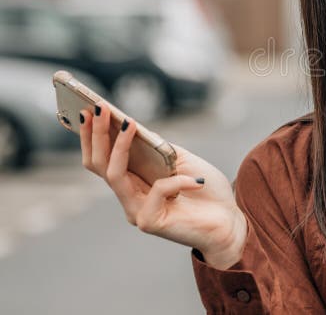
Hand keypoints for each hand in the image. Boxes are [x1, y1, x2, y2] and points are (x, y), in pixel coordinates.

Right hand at [79, 101, 246, 266]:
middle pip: (100, 166)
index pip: (104, 159)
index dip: (93, 135)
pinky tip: (197, 181)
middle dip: (96, 135)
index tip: (90, 108)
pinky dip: (178, 181)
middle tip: (96, 109)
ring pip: (114, 175)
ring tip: (129, 123)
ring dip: (119, 146)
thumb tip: (136, 129)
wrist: (230, 221)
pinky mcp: (150, 222)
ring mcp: (137, 211)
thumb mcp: (183, 161)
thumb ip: (159, 149)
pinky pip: (157, 191)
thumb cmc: (207, 190)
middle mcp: (130, 197)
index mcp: (135, 182)